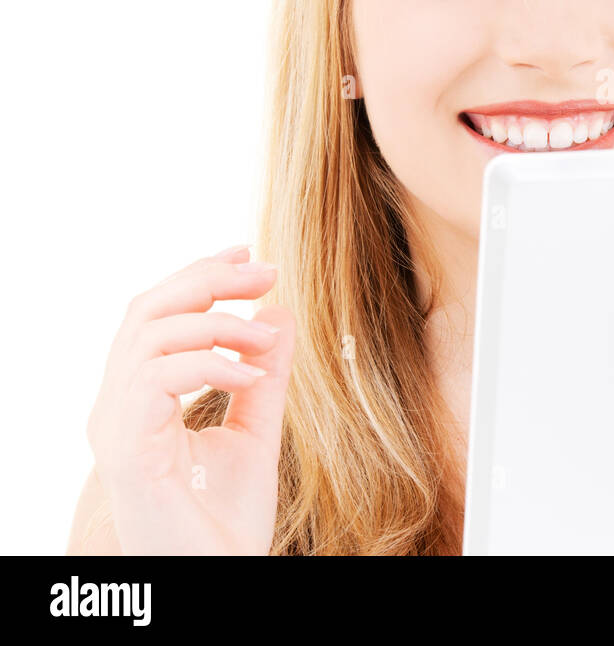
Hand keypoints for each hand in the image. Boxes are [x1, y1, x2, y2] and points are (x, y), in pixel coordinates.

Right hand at [85, 245, 294, 553]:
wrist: (213, 582)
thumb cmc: (224, 524)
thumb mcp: (256, 433)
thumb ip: (264, 376)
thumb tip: (278, 313)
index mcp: (139, 400)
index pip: (156, 315)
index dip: (199, 275)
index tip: (249, 252)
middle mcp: (116, 407)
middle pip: (145, 310)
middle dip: (208, 280)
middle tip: (266, 272)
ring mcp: (114, 428)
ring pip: (148, 335)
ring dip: (218, 323)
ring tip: (268, 340)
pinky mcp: (124, 450)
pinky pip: (155, 379)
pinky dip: (209, 365)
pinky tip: (253, 376)